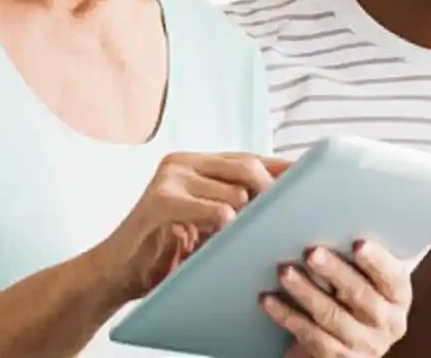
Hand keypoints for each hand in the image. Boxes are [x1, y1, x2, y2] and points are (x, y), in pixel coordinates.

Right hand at [92, 152, 288, 300]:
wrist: (116, 272)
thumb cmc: (167, 249)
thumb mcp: (208, 222)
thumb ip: (237, 204)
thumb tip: (288, 199)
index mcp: (196, 163)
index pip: (251, 158)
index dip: (283, 169)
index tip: (313, 181)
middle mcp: (183, 162)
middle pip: (248, 167)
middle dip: (270, 194)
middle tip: (283, 220)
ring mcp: (170, 178)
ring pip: (235, 192)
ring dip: (246, 220)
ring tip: (245, 239)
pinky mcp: (160, 201)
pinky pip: (215, 211)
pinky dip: (227, 228)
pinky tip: (222, 242)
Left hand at [261, 240, 411, 357]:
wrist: (350, 344)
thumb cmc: (356, 297)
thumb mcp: (370, 279)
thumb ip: (362, 258)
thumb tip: (338, 216)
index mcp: (399, 297)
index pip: (393, 277)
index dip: (377, 261)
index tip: (358, 244)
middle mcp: (386, 323)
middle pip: (360, 295)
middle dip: (335, 272)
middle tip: (312, 252)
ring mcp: (362, 344)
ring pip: (331, 316)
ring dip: (306, 292)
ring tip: (285, 272)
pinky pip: (310, 336)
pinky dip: (288, 316)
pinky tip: (270, 300)